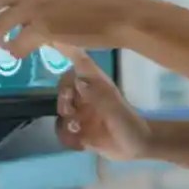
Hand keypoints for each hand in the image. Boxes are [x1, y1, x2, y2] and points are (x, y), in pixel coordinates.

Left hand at [0, 0, 140, 54]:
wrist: (119, 14)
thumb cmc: (94, 9)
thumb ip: (35, 6)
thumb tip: (20, 30)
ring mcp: (33, 6)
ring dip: (2, 46)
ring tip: (17, 51)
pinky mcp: (42, 27)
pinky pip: (15, 48)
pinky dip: (19, 55)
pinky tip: (32, 53)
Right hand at [54, 46, 151, 161]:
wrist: (138, 150)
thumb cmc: (131, 126)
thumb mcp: (116, 112)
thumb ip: (98, 97)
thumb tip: (78, 81)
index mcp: (97, 85)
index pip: (79, 61)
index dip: (66, 48)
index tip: (51, 38)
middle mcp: (88, 96)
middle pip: (64, 87)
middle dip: (63, 99)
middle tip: (71, 110)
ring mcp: (83, 113)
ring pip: (61, 111)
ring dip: (65, 122)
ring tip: (78, 129)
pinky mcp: (80, 131)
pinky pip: (63, 131)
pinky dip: (68, 138)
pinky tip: (81, 143)